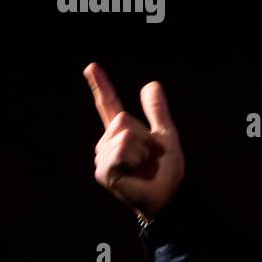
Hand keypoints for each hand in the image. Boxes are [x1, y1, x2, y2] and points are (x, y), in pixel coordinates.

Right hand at [84, 62, 184, 220]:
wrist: (169, 195)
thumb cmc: (166, 170)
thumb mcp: (165, 135)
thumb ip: (157, 111)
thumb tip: (151, 83)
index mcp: (121, 132)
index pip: (108, 105)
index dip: (101, 86)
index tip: (91, 66)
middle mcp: (107, 143)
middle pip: (123, 118)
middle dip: (143, 135)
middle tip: (147, 156)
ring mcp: (102, 157)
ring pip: (124, 134)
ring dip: (142, 149)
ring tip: (141, 165)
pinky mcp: (103, 171)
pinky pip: (121, 148)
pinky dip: (135, 157)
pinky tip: (133, 171)